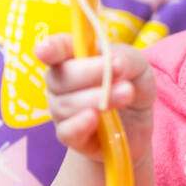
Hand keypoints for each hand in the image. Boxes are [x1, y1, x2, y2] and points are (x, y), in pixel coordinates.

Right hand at [35, 33, 154, 163]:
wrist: (140, 123)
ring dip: (96, 98)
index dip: (50, 48)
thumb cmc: (132, 84)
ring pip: (65, 105)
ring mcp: (63, 112)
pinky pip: (67, 132)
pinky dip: (79, 124)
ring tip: (126, 93)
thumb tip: (114, 62)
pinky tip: (94, 117)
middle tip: (118, 68)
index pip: (56, 50)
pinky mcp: (73, 137)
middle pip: (59, 78)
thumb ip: (125, 58)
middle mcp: (61, 84)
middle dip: (87, 72)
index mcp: (73, 58)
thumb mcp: (138, 65)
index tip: (45, 50)